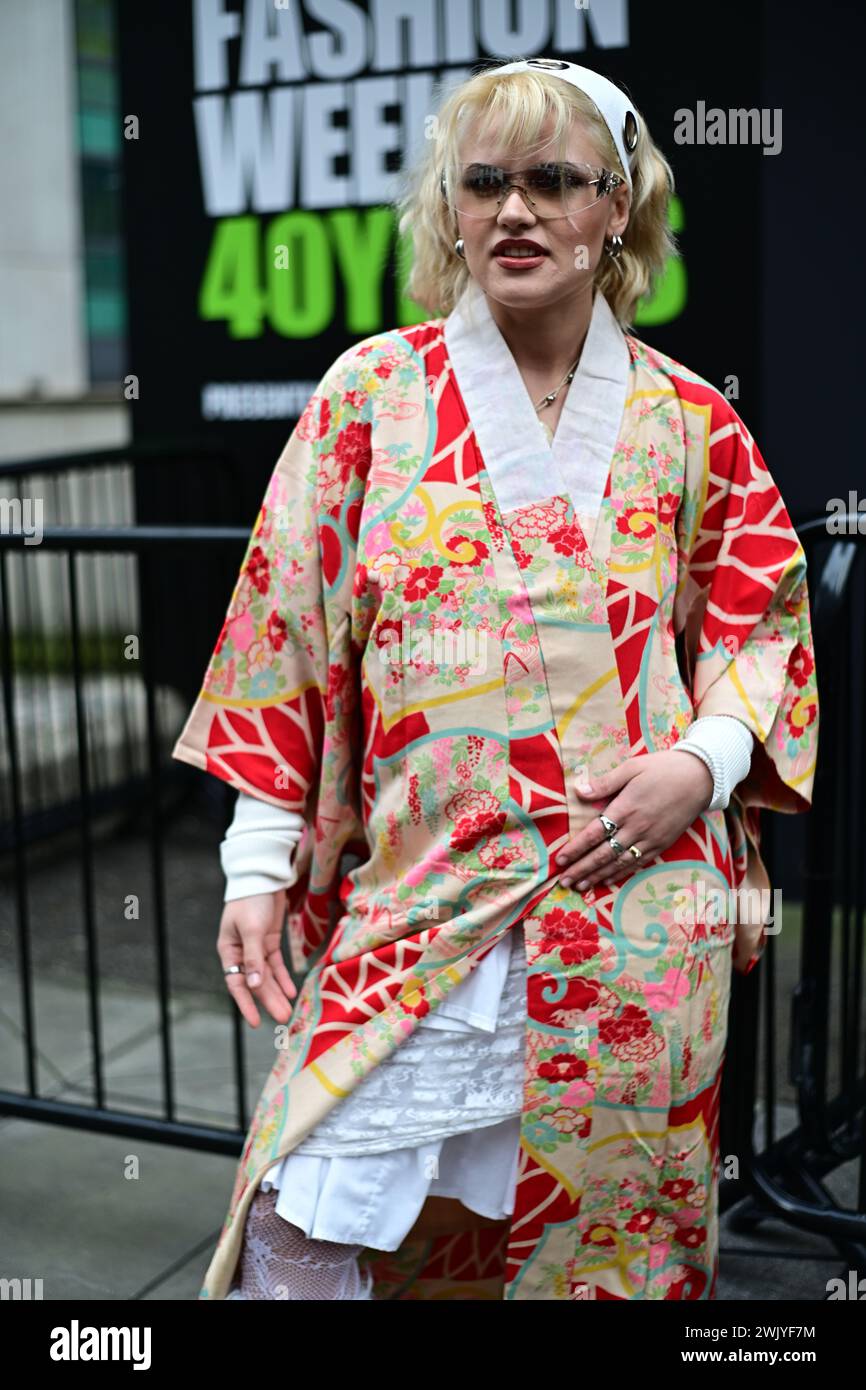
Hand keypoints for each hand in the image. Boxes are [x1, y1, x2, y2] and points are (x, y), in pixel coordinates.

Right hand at [217, 891, 297, 1027]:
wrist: (263, 877)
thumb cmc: (251, 900)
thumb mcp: (251, 929)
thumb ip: (253, 957)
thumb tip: (253, 986)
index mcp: (229, 951)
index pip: (236, 983)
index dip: (245, 1004)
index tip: (255, 1023)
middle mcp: (241, 953)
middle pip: (255, 983)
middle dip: (268, 1001)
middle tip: (282, 1018)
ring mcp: (256, 948)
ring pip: (267, 976)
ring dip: (277, 992)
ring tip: (288, 1011)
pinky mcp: (270, 941)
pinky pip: (276, 965)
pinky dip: (283, 977)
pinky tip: (291, 991)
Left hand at [555, 751, 713, 892]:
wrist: (701, 777)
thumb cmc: (663, 768)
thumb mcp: (632, 768)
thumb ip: (605, 783)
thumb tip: (578, 792)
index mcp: (626, 807)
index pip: (594, 833)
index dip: (576, 849)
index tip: (560, 860)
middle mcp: (637, 827)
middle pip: (603, 854)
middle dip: (582, 869)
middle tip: (564, 881)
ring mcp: (651, 838)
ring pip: (619, 863)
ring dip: (598, 876)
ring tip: (580, 886)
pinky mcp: (662, 844)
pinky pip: (638, 863)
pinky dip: (621, 874)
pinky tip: (607, 880)